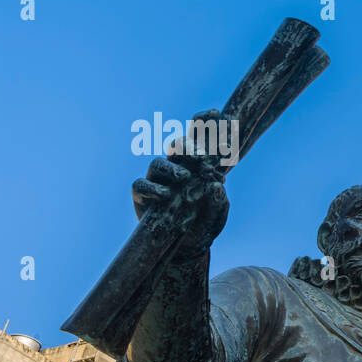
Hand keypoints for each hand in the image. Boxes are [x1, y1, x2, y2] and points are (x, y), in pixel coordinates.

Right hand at [132, 110, 228, 258]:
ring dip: (172, 168)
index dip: (203, 124)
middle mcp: (176, 168)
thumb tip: (216, 186)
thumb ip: (219, 199)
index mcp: (196, 167)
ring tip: (186, 178)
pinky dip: (152, 187)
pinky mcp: (142, 196)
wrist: (189, 247)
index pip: (197, 140)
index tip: (215, 113)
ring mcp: (158, 181)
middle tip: (202, 156)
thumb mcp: (218, 213)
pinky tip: (166, 195)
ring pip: (158, 163)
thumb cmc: (205, 225)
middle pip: (176, 147)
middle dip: (188, 146)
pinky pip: (141, 184)